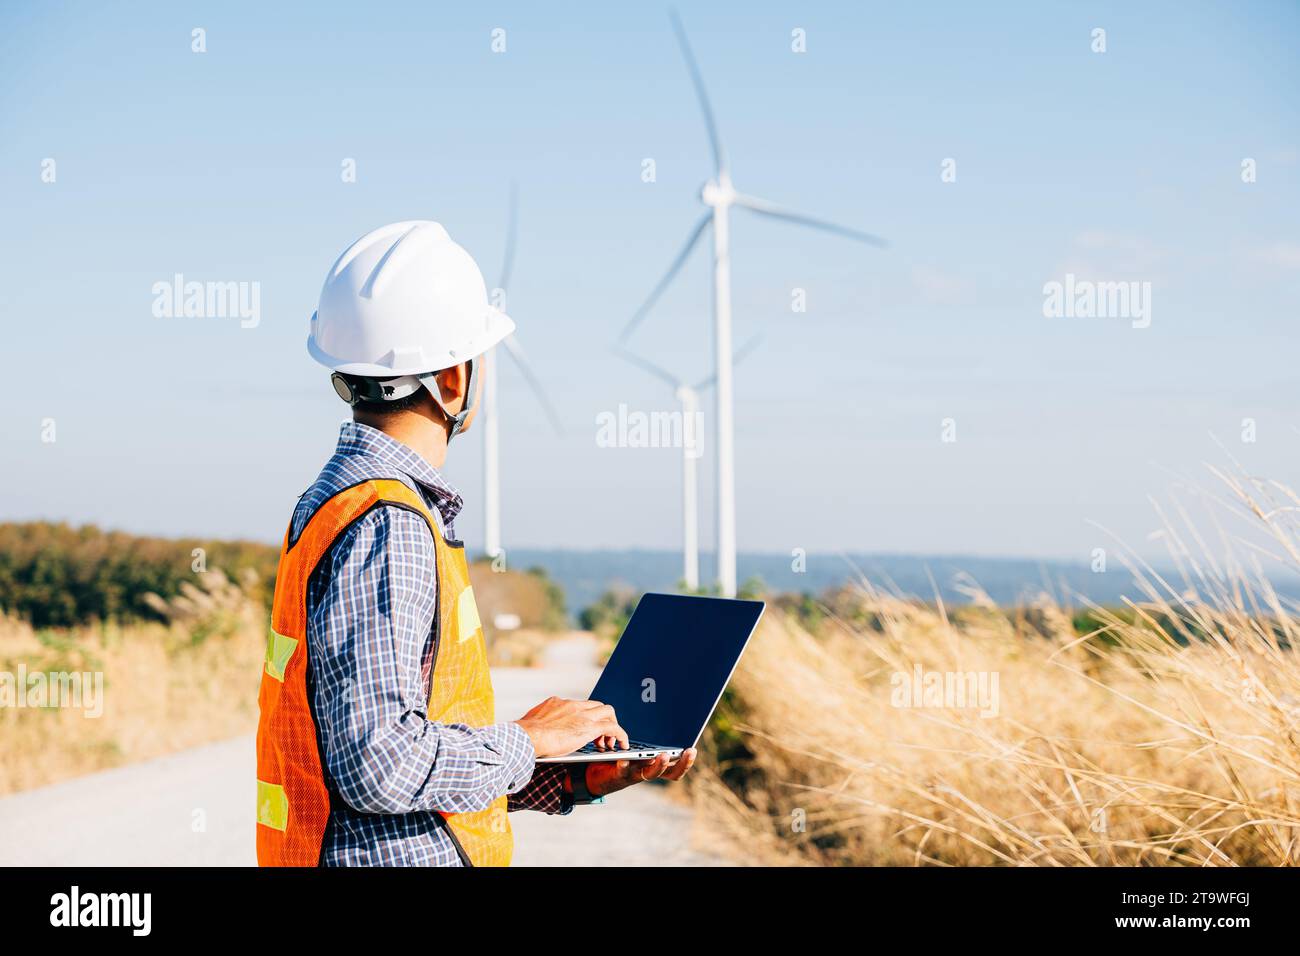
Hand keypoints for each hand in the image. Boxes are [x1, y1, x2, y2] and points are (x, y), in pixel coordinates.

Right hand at [514, 697, 627, 758]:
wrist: (527, 737)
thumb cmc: (524, 735)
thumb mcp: (531, 724)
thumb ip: (538, 724)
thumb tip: (532, 732)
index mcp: (557, 703)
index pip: (579, 705)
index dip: (585, 716)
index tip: (584, 727)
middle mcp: (572, 705)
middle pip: (597, 705)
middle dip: (602, 719)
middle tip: (599, 737)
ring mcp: (582, 714)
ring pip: (608, 712)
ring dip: (612, 726)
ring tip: (610, 743)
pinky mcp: (590, 727)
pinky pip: (613, 727)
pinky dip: (620, 735)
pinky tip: (623, 745)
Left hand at [579, 748, 697, 797]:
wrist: (592, 772)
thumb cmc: (617, 755)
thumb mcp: (635, 746)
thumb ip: (645, 737)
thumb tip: (658, 710)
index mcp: (654, 763)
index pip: (676, 765)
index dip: (687, 761)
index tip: (693, 749)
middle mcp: (647, 770)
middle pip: (670, 773)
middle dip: (682, 764)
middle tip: (688, 752)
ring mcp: (634, 774)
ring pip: (650, 773)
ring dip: (658, 765)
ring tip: (662, 755)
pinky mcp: (618, 775)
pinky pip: (623, 771)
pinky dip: (624, 765)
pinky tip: (623, 759)